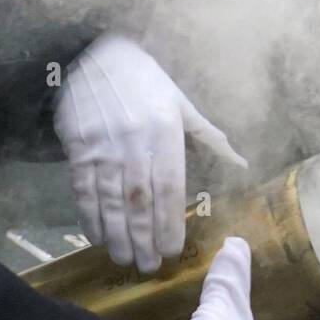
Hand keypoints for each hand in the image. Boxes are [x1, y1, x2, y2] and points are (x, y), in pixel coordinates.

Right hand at [53, 33, 246, 272]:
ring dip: (117, 234)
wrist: (95, 53)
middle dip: (144, 238)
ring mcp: (102, 144)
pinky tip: (97, 235)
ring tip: (124, 259)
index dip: (169, 222)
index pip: (169, 186)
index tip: (172, 250)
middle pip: (139, 200)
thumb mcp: (182, 103)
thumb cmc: (146, 81)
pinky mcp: (77, 145)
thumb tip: (241, 164)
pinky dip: (89, 215)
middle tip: (148, 266)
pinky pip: (83, 188)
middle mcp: (134, 140)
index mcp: (165, 130)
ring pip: (110, 199)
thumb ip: (209, 138)